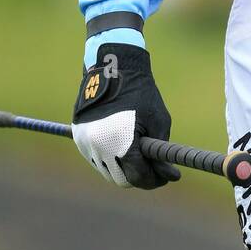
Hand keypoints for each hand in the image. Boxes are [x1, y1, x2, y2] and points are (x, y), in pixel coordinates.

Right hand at [72, 43, 180, 188]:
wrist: (114, 69)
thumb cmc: (141, 93)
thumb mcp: (159, 121)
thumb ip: (160, 151)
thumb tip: (167, 173)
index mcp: (121, 144)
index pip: (138, 177)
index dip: (156, 180)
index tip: (171, 175)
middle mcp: (99, 147)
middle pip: (122, 179)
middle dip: (142, 178)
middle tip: (158, 171)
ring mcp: (86, 143)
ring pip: (108, 171)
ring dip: (126, 170)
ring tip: (143, 158)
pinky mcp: (80, 137)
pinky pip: (97, 158)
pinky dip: (112, 159)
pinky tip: (125, 150)